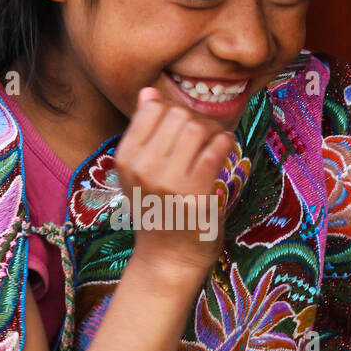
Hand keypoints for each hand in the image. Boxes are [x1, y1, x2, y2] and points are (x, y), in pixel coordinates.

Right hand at [113, 87, 235, 282]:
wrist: (168, 259)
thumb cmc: (158, 212)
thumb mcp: (138, 173)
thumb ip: (143, 133)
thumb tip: (148, 91)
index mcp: (125, 160)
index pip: (151, 108)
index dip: (173, 109)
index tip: (184, 124)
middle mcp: (143, 169)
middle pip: (177, 115)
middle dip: (197, 118)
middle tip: (206, 134)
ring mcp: (169, 183)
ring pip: (196, 128)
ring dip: (213, 129)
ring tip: (216, 141)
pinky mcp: (195, 195)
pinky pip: (215, 149)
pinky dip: (225, 143)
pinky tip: (225, 150)